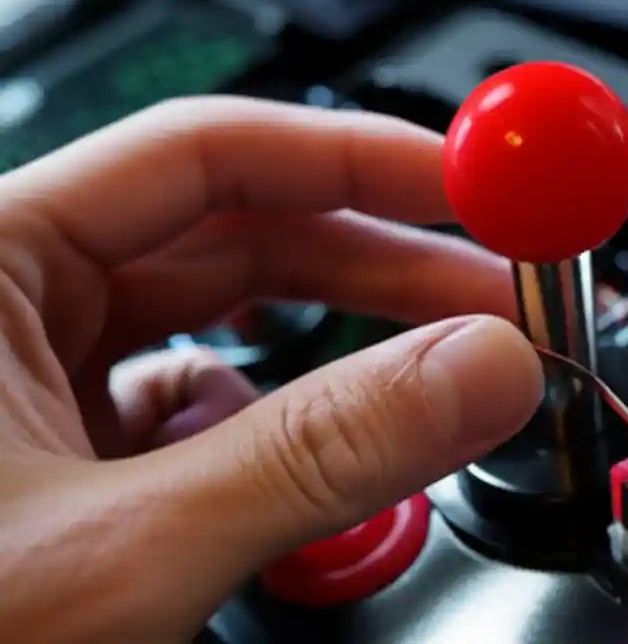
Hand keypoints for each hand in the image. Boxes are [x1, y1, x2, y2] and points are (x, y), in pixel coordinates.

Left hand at [0, 97, 542, 641]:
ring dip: (346, 348)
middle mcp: (3, 305)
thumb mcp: (125, 549)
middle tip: (499, 301)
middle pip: (238, 234)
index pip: (209, 157)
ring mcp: (36, 384)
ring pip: (225, 323)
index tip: (478, 188)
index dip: (362, 159)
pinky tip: (324, 457)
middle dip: (384, 266)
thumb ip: (321, 452)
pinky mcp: (67, 458)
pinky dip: (281, 425)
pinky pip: (201, 407)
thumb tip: (478, 370)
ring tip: (445, 373)